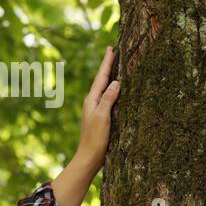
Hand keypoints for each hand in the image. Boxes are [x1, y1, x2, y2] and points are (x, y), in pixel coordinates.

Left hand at [76, 45, 120, 171]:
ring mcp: (96, 109)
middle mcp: (92, 102)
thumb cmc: (95, 138)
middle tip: (112, 51)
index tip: (110, 48)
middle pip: (102, 79)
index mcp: (92, 100)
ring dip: (109, 76)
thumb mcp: (102, 117)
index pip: (101, 77)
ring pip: (104, 87)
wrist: (89, 157)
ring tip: (115, 65)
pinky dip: (112, 89)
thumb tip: (117, 82)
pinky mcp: (101, 116)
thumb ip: (108, 99)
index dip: (107, 62)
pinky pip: (107, 96)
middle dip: (108, 65)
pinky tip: (115, 90)